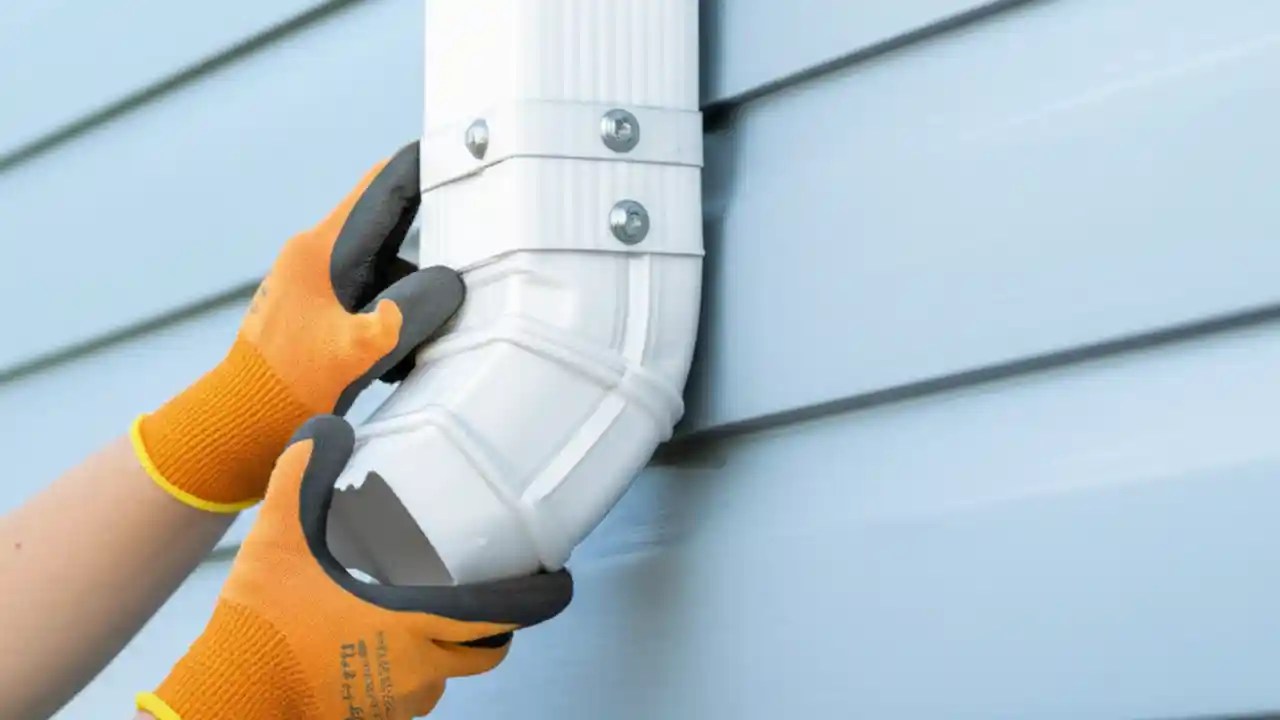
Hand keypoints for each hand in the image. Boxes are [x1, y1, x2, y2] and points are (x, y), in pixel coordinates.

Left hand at [132, 142, 459, 511]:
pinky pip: (369, 305)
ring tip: (426, 340)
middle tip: (475, 254)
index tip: (453, 147)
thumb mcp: (360, 350)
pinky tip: (400, 360)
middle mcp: (315, 259)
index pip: (381, 191)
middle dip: (430, 251)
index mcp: (320, 251)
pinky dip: (391, 326)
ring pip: (383, 277)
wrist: (236, 427)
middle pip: (390, 236)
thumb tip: (451, 285)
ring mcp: (314, 287)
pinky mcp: (317, 316)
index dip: (418, 169)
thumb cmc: (287, 386)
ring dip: (410, 302)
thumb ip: (410, 313)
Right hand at [137, 416, 573, 719]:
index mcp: (415, 623)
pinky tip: (386, 643)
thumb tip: (327, 428)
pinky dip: (415, 671)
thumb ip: (304, 474)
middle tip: (496, 594)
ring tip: (436, 613)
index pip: (504, 616)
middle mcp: (420, 669)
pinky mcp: (373, 717)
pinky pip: (413, 695)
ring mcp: (398, 700)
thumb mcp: (279, 534)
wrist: (231, 694)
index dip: (540, 600)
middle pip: (486, 650)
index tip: (557, 582)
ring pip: (449, 675)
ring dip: (453, 649)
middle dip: (499, 625)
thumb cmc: (264, 621)